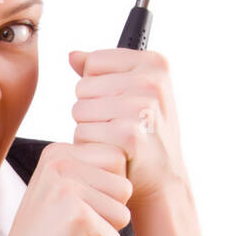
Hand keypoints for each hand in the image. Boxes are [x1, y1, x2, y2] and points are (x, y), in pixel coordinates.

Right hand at [0, 141, 131, 235]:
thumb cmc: (45, 234)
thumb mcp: (61, 189)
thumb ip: (89, 170)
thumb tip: (131, 147)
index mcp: (58, 152)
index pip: (116, 160)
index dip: (104, 192)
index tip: (72, 206)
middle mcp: (62, 163)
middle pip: (124, 186)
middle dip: (108, 212)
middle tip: (74, 223)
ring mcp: (69, 190)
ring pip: (123, 213)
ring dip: (104, 232)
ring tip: (73, 234)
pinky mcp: (79, 219)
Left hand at [69, 48, 191, 207]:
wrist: (162, 180)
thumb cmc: (144, 134)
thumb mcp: (131, 93)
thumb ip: (100, 70)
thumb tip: (72, 55)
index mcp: (154, 63)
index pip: (94, 62)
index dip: (96, 86)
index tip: (119, 102)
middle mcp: (151, 81)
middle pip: (83, 88)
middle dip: (90, 110)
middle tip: (116, 126)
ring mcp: (142, 107)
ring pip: (79, 111)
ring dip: (87, 129)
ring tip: (113, 139)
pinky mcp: (129, 134)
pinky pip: (82, 133)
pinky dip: (89, 147)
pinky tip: (111, 152)